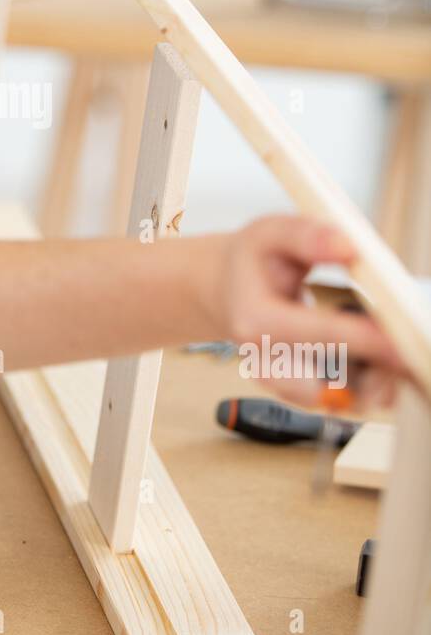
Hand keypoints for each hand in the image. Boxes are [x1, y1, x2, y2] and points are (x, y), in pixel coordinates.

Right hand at [210, 215, 410, 410]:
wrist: (228, 288)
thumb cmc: (252, 260)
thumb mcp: (270, 233)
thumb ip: (306, 235)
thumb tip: (348, 246)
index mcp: (255, 322)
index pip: (315, 334)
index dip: (361, 338)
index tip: (398, 339)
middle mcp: (264, 361)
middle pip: (329, 385)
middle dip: (373, 373)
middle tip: (407, 351)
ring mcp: (281, 382)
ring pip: (339, 401)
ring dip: (374, 382)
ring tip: (391, 354)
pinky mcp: (298, 392)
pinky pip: (341, 401)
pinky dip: (366, 383)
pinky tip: (376, 360)